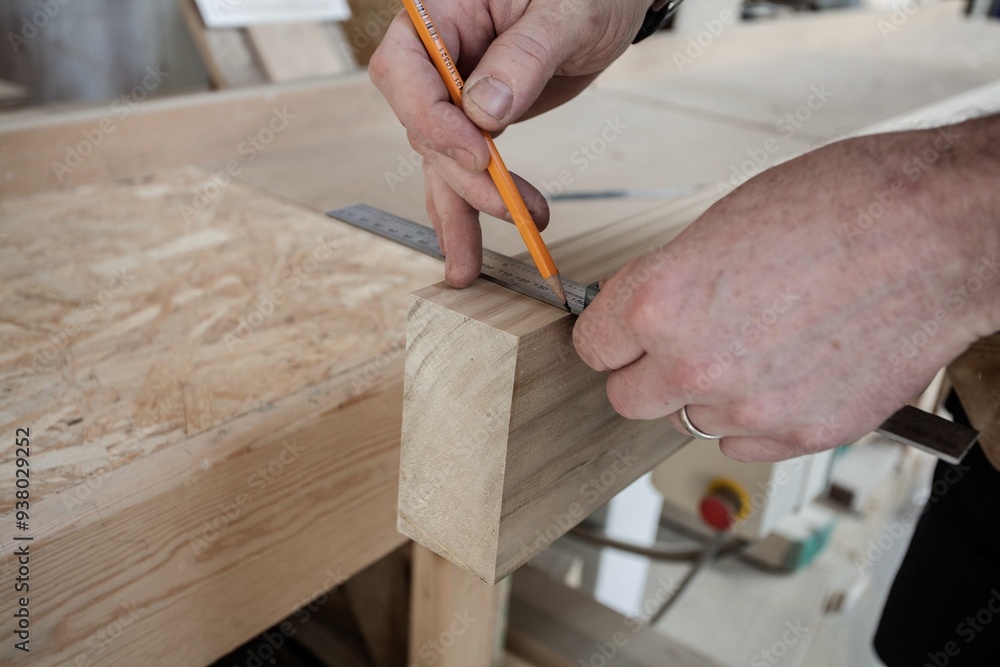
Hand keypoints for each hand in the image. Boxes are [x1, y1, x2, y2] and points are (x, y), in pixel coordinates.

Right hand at [370, 0, 649, 286]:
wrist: (608, 0)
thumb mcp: (567, 10)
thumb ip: (524, 56)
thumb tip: (485, 112)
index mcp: (441, 12)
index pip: (405, 70)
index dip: (434, 119)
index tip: (480, 153)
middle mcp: (437, 53)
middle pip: (426, 127)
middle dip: (467, 179)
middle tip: (513, 211)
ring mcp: (454, 91)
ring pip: (440, 160)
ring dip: (459, 213)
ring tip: (469, 268)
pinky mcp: (477, 119)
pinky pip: (464, 166)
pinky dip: (473, 206)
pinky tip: (473, 246)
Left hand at [573, 118, 999, 461]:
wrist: (943, 233)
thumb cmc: (848, 206)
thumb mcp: (725, 222)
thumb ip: (672, 281)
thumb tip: (649, 312)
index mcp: (663, 300)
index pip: (592, 344)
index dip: (608, 334)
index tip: (618, 334)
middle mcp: (696, 363)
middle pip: (626, 397)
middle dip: (645, 371)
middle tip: (678, 346)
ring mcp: (750, 406)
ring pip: (687, 421)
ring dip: (705, 394)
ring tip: (752, 348)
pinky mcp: (801, 435)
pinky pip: (743, 444)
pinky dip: (752, 419)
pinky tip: (783, 375)